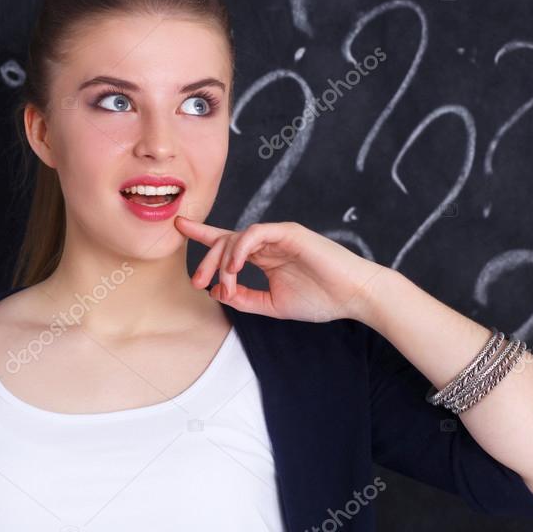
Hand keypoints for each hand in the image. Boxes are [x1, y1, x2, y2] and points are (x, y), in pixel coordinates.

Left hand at [174, 216, 391, 322]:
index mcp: (265, 256)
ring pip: (237, 237)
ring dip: (224, 262)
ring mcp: (278, 235)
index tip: (178, 226)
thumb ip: (246, 299)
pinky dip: (241, 247)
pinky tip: (235, 266)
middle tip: (197, 281)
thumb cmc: (321, 299)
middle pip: (225, 240)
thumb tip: (216, 293)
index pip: (228, 241)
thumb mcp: (273, 305)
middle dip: (207, 260)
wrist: (354, 297)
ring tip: (225, 284)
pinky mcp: (289, 232)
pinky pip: (255, 233)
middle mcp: (268, 242)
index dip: (202, 234)